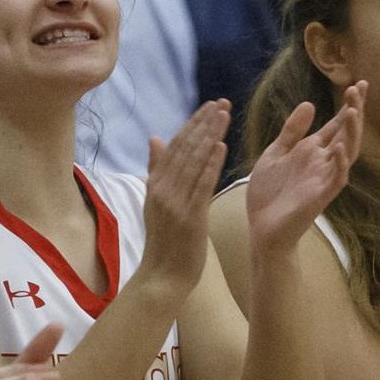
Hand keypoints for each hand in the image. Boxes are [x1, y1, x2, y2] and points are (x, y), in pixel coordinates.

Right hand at [137, 100, 229, 302]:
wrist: (162, 276)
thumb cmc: (165, 242)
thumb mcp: (156, 203)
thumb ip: (157, 170)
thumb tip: (155, 139)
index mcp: (156, 184)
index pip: (175, 146)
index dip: (193, 124)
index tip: (209, 106)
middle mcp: (163, 189)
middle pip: (185, 149)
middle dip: (204, 123)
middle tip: (222, 102)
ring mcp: (175, 202)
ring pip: (194, 162)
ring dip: (210, 135)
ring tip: (225, 115)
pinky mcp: (189, 216)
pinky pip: (201, 185)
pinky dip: (211, 164)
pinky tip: (221, 146)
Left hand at [247, 80, 364, 257]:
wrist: (262, 229)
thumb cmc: (269, 194)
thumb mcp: (275, 154)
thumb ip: (292, 131)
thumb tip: (310, 104)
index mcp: (312, 151)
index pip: (336, 124)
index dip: (348, 105)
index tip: (359, 83)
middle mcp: (322, 163)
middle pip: (346, 133)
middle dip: (354, 111)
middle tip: (359, 88)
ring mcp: (323, 179)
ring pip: (346, 153)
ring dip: (351, 133)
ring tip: (353, 110)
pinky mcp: (320, 196)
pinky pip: (336, 179)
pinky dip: (339, 163)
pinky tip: (337, 147)